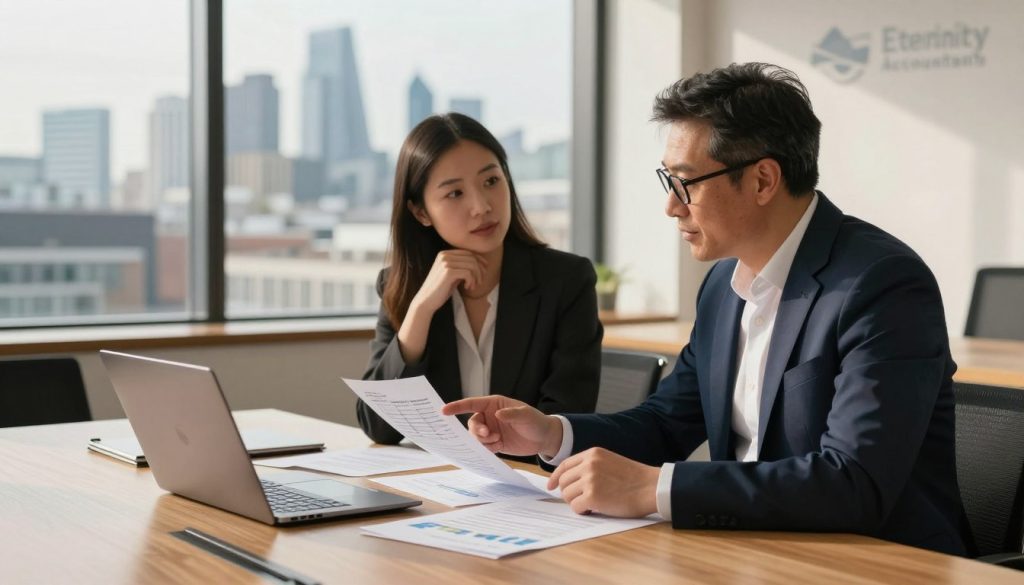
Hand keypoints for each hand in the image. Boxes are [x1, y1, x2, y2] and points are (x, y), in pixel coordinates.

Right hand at [410, 250, 487, 314]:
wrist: (427, 301)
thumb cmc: (441, 289)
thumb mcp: (453, 274)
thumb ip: (462, 266)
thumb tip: (480, 262)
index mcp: (445, 254)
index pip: (468, 252)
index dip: (480, 261)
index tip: (484, 272)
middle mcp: (445, 255)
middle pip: (472, 258)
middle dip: (480, 270)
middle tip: (479, 282)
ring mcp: (446, 263)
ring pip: (472, 265)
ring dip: (476, 277)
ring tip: (472, 286)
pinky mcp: (448, 272)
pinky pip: (468, 273)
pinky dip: (471, 281)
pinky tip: (467, 287)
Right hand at [441, 395, 562, 456]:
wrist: (544, 438)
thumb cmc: (535, 421)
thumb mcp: (525, 415)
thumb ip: (511, 414)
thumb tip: (497, 415)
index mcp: (494, 404)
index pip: (472, 404)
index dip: (457, 406)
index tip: (444, 411)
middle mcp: (489, 416)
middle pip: (472, 423)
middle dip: (476, 431)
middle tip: (487, 435)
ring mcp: (491, 430)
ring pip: (475, 436)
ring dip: (483, 441)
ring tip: (498, 441)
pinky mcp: (494, 442)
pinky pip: (483, 447)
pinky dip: (487, 448)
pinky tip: (499, 446)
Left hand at [547, 447, 659, 517]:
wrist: (651, 487)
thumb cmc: (634, 478)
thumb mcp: (609, 462)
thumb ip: (590, 466)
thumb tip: (568, 481)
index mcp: (592, 454)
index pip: (564, 465)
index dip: (555, 477)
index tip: (551, 486)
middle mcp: (588, 464)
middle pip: (563, 482)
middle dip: (569, 493)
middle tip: (582, 500)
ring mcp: (590, 480)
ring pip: (567, 495)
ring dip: (576, 503)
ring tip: (592, 504)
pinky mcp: (592, 496)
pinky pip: (575, 507)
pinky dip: (583, 511)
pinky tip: (595, 509)